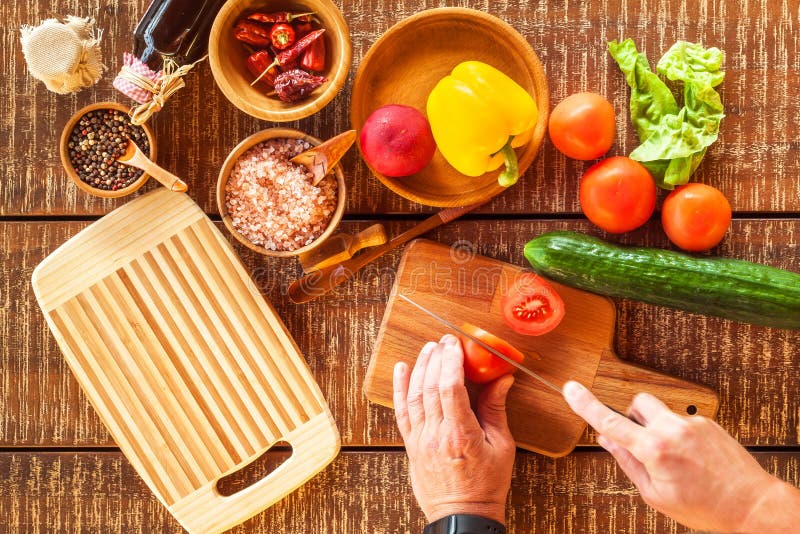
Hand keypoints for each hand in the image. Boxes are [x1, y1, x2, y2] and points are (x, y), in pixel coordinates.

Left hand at [393, 334, 515, 523]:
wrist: (462, 515)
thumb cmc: (486, 484)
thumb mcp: (502, 446)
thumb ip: (497, 409)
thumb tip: (503, 379)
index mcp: (460, 434)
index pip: (450, 388)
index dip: (451, 362)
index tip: (456, 344)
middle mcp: (435, 435)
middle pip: (430, 386)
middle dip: (437, 358)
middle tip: (445, 341)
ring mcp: (420, 440)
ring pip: (415, 395)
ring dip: (420, 367)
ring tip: (429, 348)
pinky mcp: (411, 445)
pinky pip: (402, 412)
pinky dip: (400, 388)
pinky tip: (402, 369)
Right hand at [563, 380, 799, 532]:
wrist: (751, 504)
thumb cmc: (706, 507)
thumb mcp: (656, 495)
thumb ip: (628, 462)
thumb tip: (607, 440)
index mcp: (655, 451)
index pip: (611, 422)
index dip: (586, 405)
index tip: (571, 388)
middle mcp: (673, 430)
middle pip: (638, 403)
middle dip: (633, 416)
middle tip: (641, 441)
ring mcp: (693, 423)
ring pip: (661, 412)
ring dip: (658, 427)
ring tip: (674, 457)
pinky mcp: (708, 422)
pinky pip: (682, 420)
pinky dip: (679, 435)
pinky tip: (693, 458)